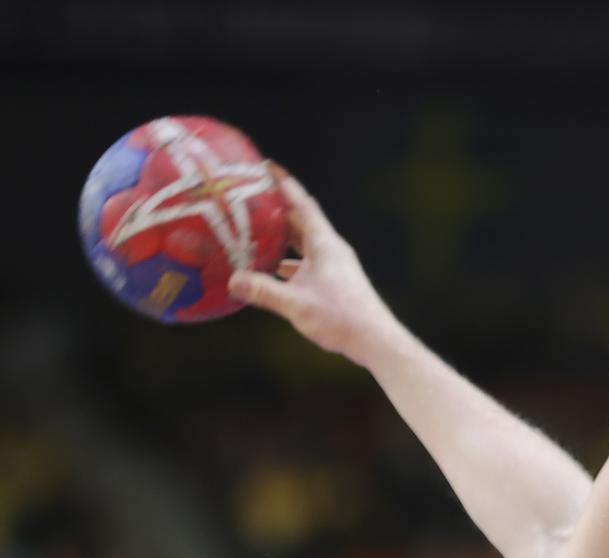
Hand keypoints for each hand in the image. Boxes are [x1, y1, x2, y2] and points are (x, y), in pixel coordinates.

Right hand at [229, 165, 401, 365]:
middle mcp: (330, 250)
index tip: (268, 167)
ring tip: (256, 233)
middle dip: (278, 209)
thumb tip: (233, 281)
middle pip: (301, 221)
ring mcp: (334, 266)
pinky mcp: (334, 283)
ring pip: (303, 245)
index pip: (302, 204)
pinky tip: (272, 272)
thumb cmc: (341, 317)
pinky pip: (306, 265)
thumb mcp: (295, 303)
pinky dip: (288, 264)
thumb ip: (263, 291)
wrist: (375, 340)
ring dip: (282, 239)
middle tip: (254, 198)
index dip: (284, 184)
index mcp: (324, 244)